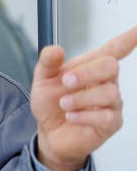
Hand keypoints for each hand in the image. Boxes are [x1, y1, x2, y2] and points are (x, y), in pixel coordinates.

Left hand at [31, 27, 136, 170]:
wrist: (48, 131)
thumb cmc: (51, 103)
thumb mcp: (43, 80)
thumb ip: (48, 62)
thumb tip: (55, 50)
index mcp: (91, 66)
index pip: (114, 49)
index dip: (128, 39)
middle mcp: (105, 82)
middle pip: (111, 66)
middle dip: (86, 73)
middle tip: (65, 82)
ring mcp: (111, 102)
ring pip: (109, 93)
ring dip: (81, 98)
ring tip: (64, 104)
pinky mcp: (111, 123)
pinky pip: (107, 116)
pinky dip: (84, 116)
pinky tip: (71, 116)